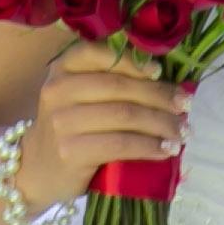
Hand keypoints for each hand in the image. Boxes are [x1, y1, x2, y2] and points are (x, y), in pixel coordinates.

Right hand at [16, 38, 188, 211]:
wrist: (37, 169)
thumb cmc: (71, 128)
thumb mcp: (81, 96)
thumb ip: (113, 80)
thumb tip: (168, 79)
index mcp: (63, 68)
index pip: (102, 54)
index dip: (135, 61)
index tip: (161, 72)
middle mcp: (58, 90)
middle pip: (121, 86)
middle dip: (161, 96)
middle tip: (186, 106)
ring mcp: (62, 122)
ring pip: (126, 115)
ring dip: (162, 124)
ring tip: (182, 131)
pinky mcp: (71, 151)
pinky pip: (121, 144)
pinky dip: (150, 146)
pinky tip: (166, 150)